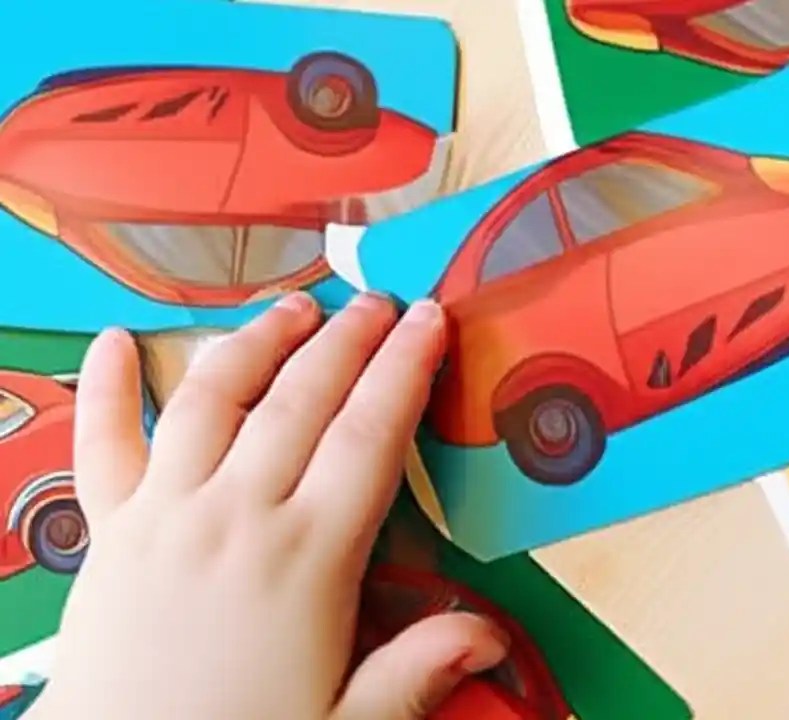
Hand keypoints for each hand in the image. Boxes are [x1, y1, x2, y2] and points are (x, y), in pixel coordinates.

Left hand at [30, 293, 507, 719]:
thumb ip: (413, 673)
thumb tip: (488, 635)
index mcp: (307, 558)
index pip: (371, 436)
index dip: (405, 369)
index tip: (429, 321)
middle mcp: (237, 517)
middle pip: (302, 400)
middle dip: (348, 340)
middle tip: (378, 301)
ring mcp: (167, 514)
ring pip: (215, 400)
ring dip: (258, 343)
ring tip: (294, 309)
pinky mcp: (111, 530)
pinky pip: (105, 443)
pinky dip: (108, 388)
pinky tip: (116, 341)